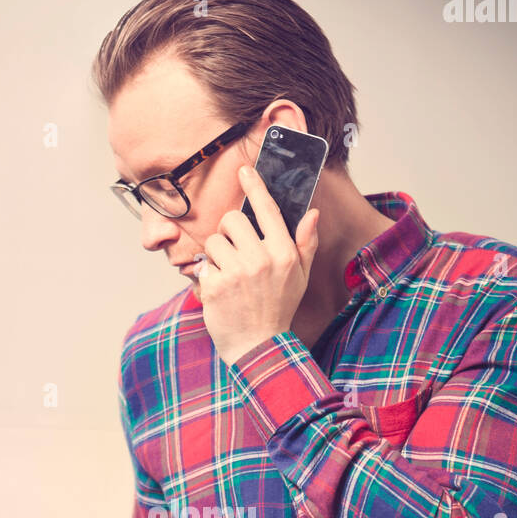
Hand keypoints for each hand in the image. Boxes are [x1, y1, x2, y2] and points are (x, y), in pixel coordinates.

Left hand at [196, 164, 319, 365]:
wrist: (259, 346)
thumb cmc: (278, 308)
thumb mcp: (300, 276)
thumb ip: (306, 243)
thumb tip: (312, 213)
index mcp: (284, 253)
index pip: (267, 209)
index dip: (254, 186)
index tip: (244, 170)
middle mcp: (261, 259)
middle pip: (232, 219)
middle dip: (229, 231)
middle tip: (235, 250)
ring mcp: (236, 272)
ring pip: (214, 240)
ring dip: (217, 255)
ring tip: (229, 275)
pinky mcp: (214, 285)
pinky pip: (204, 264)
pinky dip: (209, 276)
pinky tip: (222, 292)